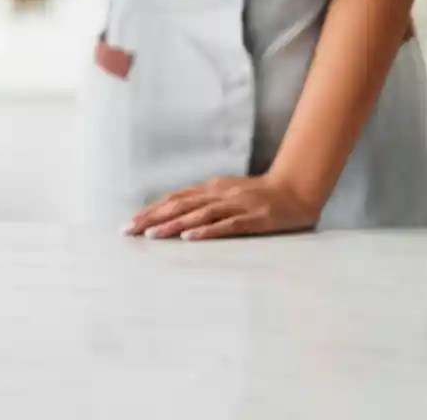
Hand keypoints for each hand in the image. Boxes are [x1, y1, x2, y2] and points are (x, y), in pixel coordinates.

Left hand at [123, 175, 320, 240]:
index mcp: (211, 188)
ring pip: (199, 214)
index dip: (151, 210)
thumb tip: (175, 213)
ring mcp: (236, 205)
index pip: (174, 198)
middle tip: (130, 230)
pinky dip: (207, 231)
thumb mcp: (227, 193)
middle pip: (180, 205)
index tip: (130, 222)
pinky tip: (190, 237)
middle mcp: (219, 194)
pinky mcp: (254, 218)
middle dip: (153, 218)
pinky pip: (227, 225)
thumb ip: (205, 201)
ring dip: (173, 225)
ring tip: (152, 236)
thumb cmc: (259, 195)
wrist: (297, 189)